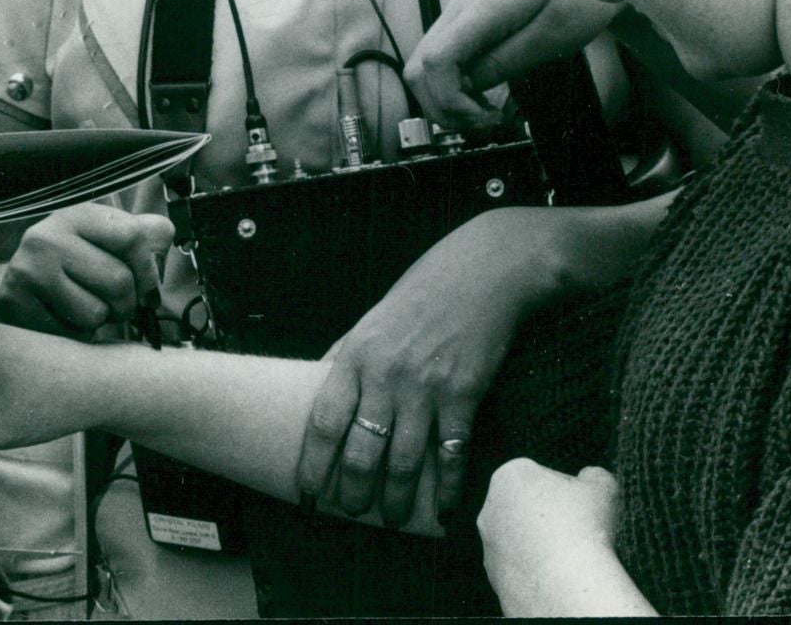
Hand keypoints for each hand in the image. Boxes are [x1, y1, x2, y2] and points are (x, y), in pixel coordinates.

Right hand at [0, 203, 172, 334]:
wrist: (19, 289)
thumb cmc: (75, 265)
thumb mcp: (108, 241)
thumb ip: (144, 234)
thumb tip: (164, 237)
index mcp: (76, 214)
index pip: (132, 237)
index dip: (149, 270)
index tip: (148, 287)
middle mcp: (47, 236)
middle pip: (119, 280)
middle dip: (127, 303)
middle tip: (115, 304)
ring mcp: (28, 271)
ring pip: (96, 313)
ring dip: (101, 320)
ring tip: (85, 307)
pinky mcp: (16, 306)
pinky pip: (71, 334)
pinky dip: (78, 334)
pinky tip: (64, 318)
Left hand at [297, 208, 551, 524]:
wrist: (483, 271)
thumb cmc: (424, 291)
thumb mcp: (371, 318)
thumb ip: (345, 355)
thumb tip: (318, 385)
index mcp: (356, 354)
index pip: (324, 421)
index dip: (313, 464)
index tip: (307, 493)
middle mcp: (386, 374)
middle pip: (362, 450)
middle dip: (354, 492)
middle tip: (352, 513)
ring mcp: (426, 386)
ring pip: (405, 461)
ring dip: (397, 499)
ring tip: (392, 519)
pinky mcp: (464, 394)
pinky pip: (451, 453)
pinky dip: (449, 487)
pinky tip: (444, 509)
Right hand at [408, 0, 619, 126]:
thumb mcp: (552, 37)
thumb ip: (506, 62)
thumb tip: (468, 87)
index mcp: (482, 7)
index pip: (435, 61)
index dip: (449, 100)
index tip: (484, 116)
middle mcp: (463, 5)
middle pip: (419, 67)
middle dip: (444, 106)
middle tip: (485, 121)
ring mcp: (463, 11)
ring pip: (426, 66)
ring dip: (448, 98)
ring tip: (487, 111)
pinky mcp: (470, 21)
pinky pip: (445, 59)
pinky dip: (456, 85)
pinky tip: (484, 95)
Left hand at [478, 461, 632, 616]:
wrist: (568, 589)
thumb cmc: (584, 530)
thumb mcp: (603, 486)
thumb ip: (593, 475)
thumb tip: (589, 478)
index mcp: (508, 477)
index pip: (541, 475)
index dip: (568, 490)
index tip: (584, 507)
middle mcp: (490, 511)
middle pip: (527, 508)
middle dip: (550, 517)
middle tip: (579, 531)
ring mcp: (489, 549)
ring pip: (522, 541)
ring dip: (543, 546)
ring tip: (571, 558)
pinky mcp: (495, 581)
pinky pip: (521, 571)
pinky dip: (538, 573)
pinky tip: (560, 578)